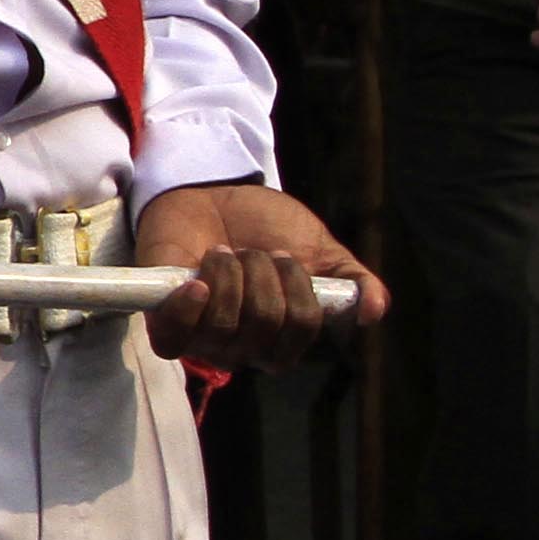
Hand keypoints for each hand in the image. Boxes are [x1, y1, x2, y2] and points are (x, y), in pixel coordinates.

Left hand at [134, 178, 381, 373]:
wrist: (210, 194)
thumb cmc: (265, 226)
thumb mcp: (319, 248)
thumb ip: (352, 281)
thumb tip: (375, 312)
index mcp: (280, 336)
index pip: (298, 337)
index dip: (297, 296)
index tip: (286, 258)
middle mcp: (242, 345)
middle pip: (263, 328)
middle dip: (262, 275)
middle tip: (252, 250)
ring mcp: (201, 336)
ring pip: (224, 326)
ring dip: (229, 275)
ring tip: (222, 252)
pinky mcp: (163, 322)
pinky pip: (174, 341)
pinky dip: (189, 308)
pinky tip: (196, 280)